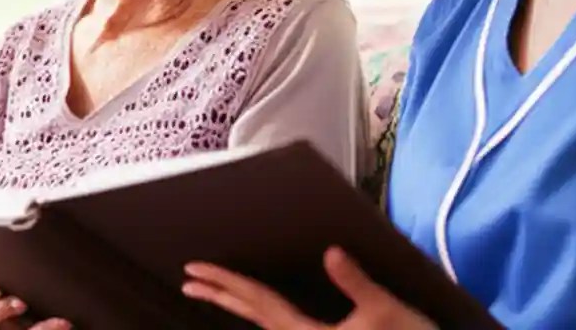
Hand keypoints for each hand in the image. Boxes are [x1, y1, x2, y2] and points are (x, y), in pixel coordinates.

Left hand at [181, 247, 435, 329]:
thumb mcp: (386, 311)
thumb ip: (356, 283)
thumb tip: (332, 252)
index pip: (257, 300)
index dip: (224, 282)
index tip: (194, 269)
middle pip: (252, 313)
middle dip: (219, 295)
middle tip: (188, 280)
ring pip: (262, 323)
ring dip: (236, 305)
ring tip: (211, 292)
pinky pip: (278, 326)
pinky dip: (259, 313)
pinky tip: (260, 310)